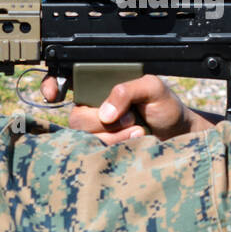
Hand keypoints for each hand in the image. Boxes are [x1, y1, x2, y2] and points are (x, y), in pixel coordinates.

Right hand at [41, 74, 214, 143]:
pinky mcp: (103, 150)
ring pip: (85, 136)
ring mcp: (97, 131)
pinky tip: (134, 142)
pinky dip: (115, 147)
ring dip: (112, 136)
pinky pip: (95, 152)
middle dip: (101, 120)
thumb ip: (128, 90)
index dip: (52, 85)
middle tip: (129, 118)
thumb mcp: (153, 88)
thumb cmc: (165, 107)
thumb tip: (105, 113)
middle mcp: (93, 107)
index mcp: (100, 84)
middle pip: (77, 116)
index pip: (65, 80)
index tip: (53, 93)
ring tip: (137, 130)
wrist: (178, 135)